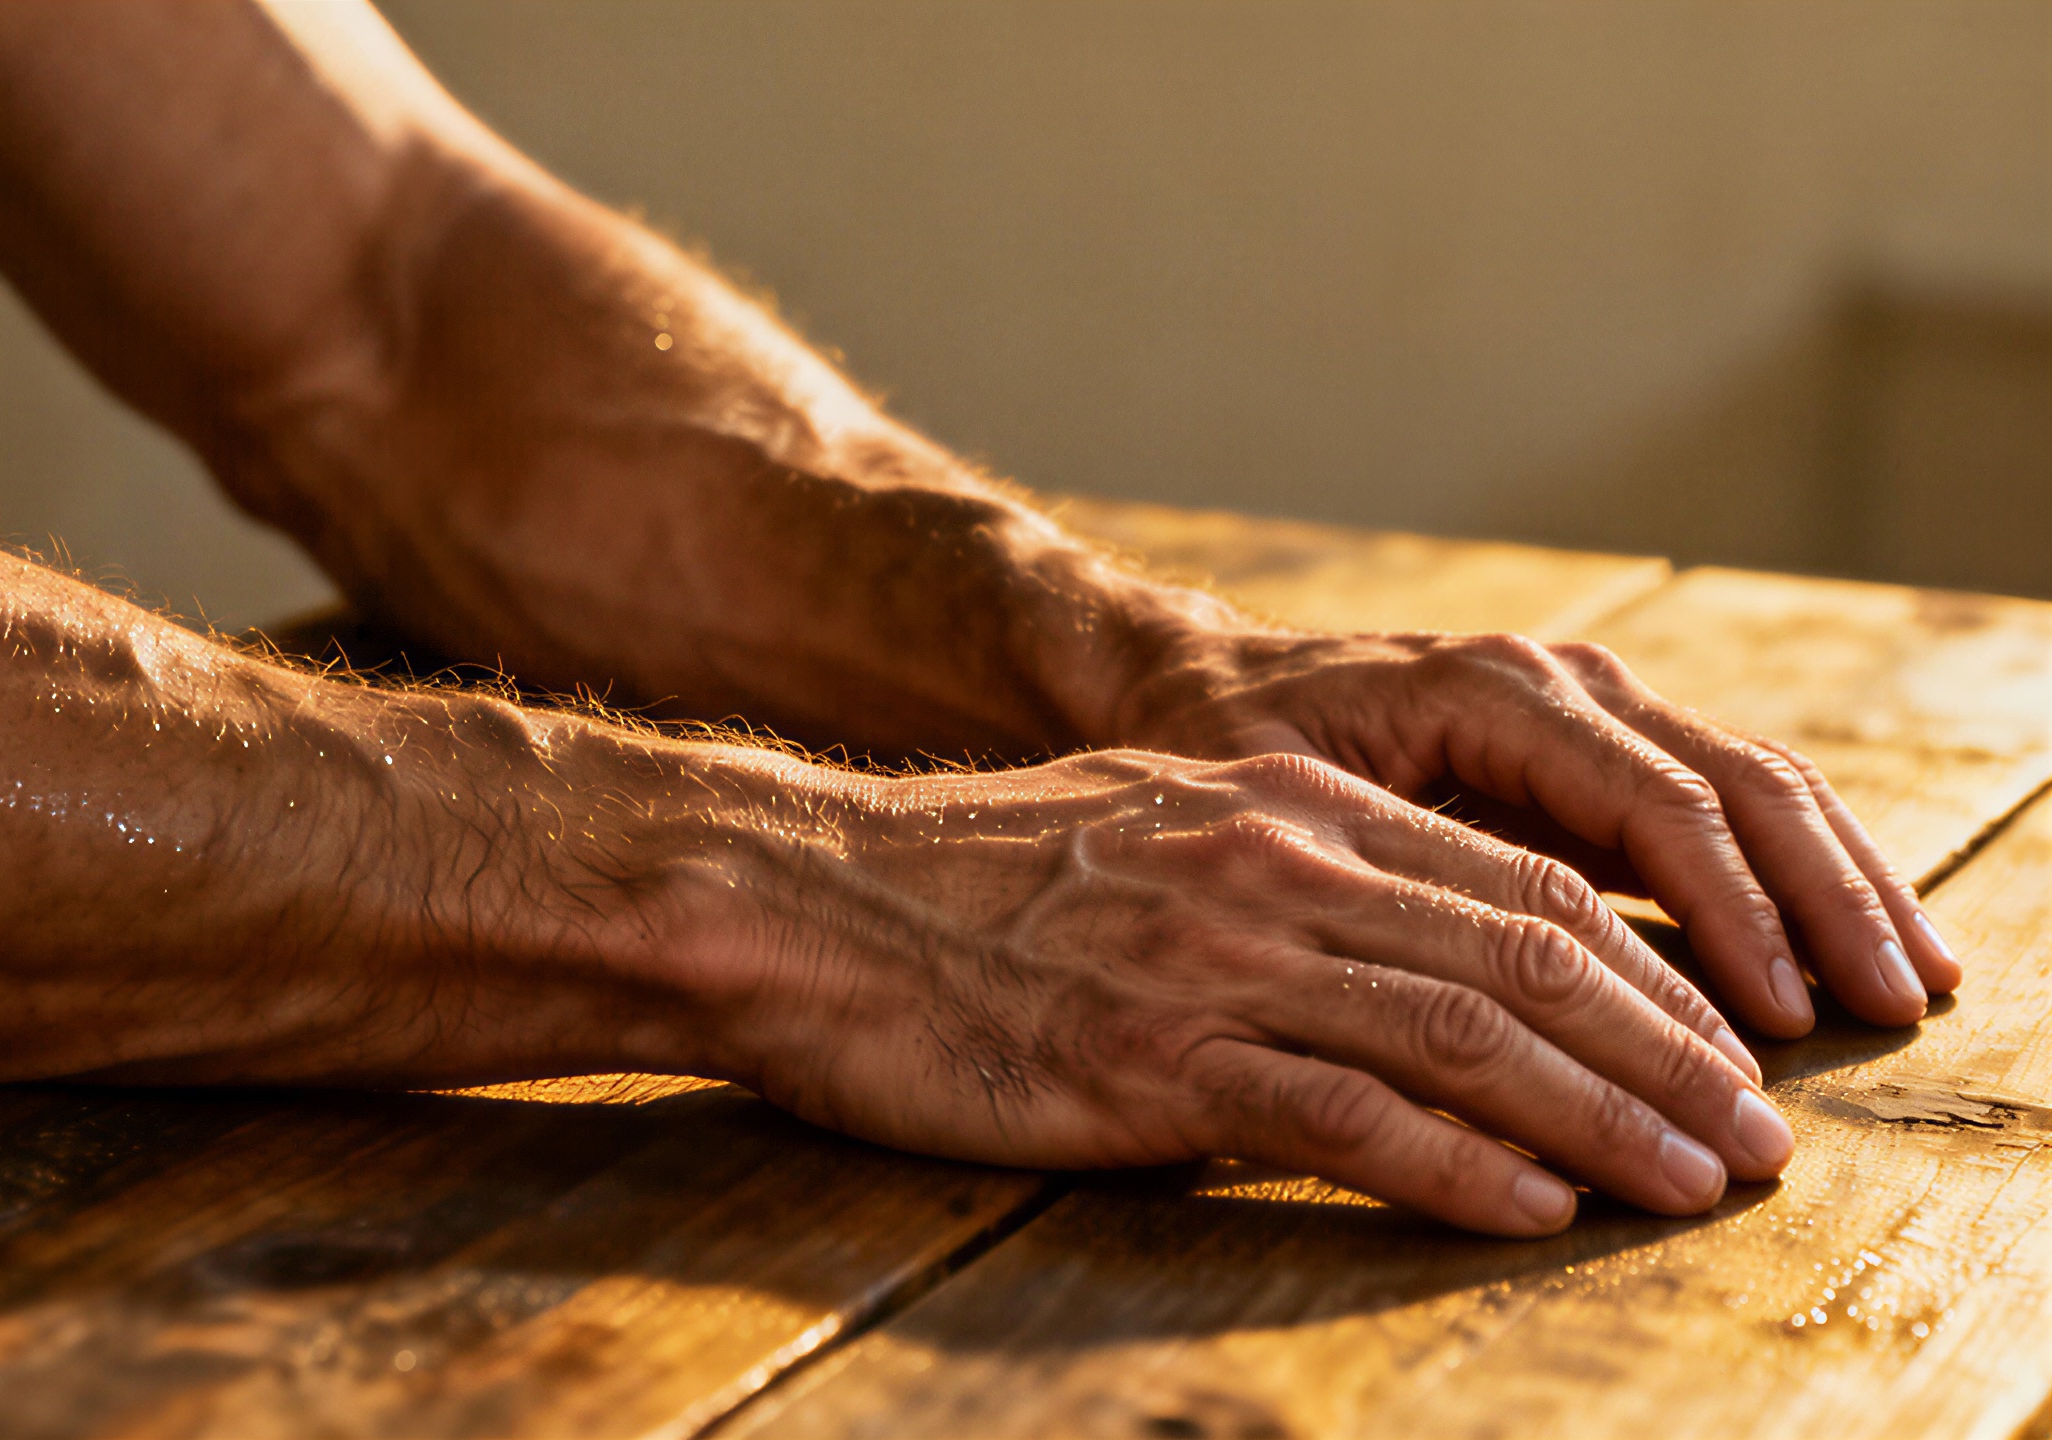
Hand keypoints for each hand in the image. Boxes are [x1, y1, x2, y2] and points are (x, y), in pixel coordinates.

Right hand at [718, 750, 1792, 1235]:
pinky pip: (1341, 1115)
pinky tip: (1532, 1209)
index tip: (1720, 1047)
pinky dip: (1455, 1167)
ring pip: (1463, 1034)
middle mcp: (1274, 866)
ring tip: (1692, 1186)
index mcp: (1283, 806)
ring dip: (1603, 1118)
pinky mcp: (1150, 1058)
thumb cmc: (958, 886)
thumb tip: (1392, 957)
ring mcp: (1215, 959)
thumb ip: (1273, 878)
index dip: (1646, 970)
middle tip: (1756, 1140)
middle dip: (1668, 1051)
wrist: (796, 898)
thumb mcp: (1144, 839)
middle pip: (1526, 956)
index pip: (1516, 884)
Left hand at [1103, 625, 1959, 1035]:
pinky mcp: (1596, 747)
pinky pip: (1722, 802)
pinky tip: (1847, 949)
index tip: (1776, 1019)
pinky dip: (1796, 872)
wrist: (1188, 674)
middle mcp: (1559, 681)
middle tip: (1896, 1008)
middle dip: (1825, 898)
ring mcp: (1588, 705)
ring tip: (1913, 981)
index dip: (1729, 911)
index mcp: (1491, 690)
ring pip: (1755, 783)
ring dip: (1840, 882)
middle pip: (1736, 782)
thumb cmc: (1213, 747)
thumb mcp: (1268, 809)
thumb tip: (1477, 1012)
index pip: (1653, 800)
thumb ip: (1374, 879)